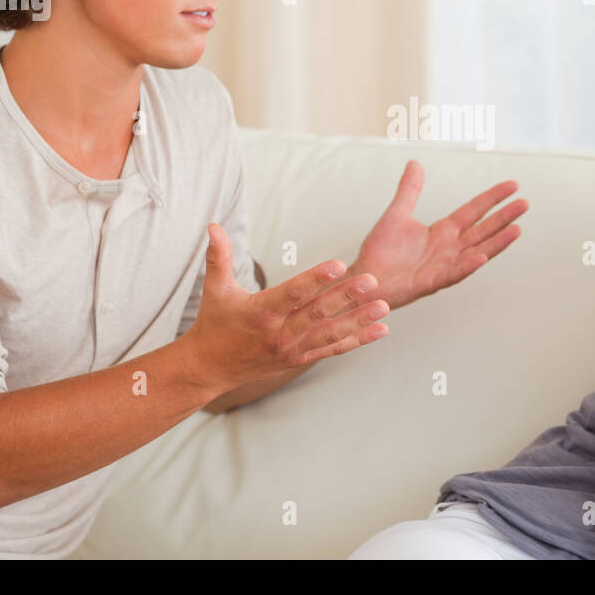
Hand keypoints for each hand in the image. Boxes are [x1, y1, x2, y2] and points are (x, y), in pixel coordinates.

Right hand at [181, 224, 390, 395]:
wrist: (210, 369)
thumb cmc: (214, 323)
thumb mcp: (215, 289)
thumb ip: (219, 256)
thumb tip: (213, 225)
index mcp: (260, 313)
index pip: (293, 293)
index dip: (316, 278)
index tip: (338, 264)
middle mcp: (279, 334)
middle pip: (317, 314)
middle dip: (346, 297)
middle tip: (371, 281)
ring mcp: (292, 349)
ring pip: (330, 334)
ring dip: (359, 321)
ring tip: (384, 306)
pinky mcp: (300, 358)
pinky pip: (333, 349)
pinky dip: (358, 340)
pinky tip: (381, 329)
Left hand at [350, 160, 528, 309]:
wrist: (365, 278)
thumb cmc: (380, 252)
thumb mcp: (397, 214)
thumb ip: (409, 190)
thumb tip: (415, 163)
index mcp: (443, 231)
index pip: (474, 211)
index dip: (492, 198)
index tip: (513, 185)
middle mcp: (448, 248)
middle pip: (482, 230)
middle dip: (503, 217)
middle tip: (525, 203)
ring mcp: (443, 266)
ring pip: (476, 252)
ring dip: (496, 242)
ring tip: (516, 229)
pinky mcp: (430, 282)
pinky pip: (453, 274)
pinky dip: (468, 266)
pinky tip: (481, 257)